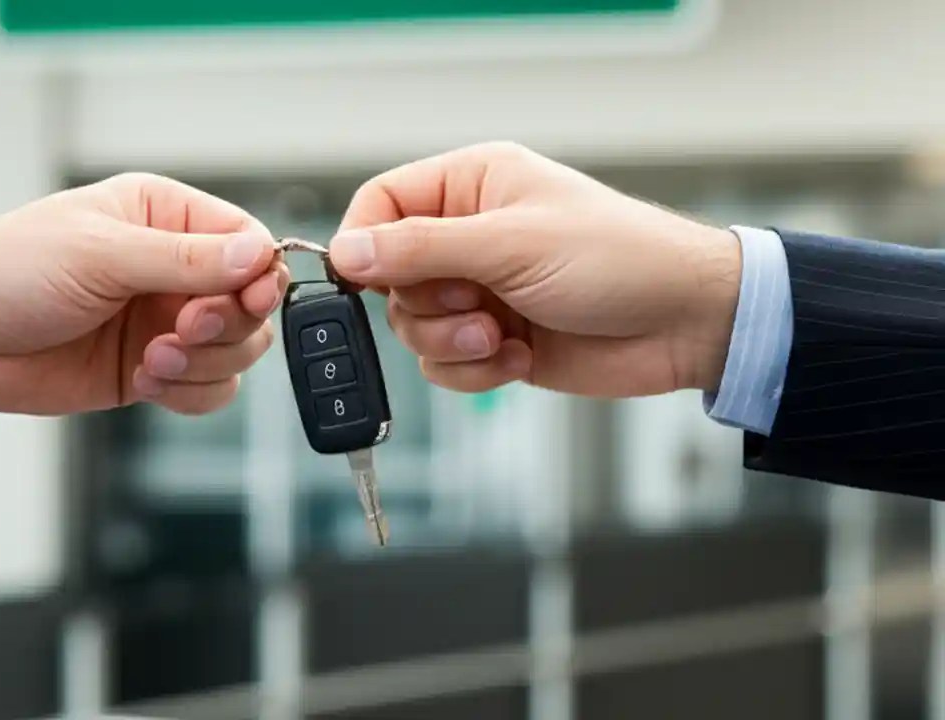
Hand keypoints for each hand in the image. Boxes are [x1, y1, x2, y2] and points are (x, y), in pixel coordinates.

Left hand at [0, 173, 287, 415]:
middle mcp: (172, 267)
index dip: (258, 275)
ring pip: (237, 350)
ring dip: (206, 363)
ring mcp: (164, 321)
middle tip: (182, 330)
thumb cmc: (8, 272)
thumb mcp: (99, 254)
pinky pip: (208, 389)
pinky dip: (190, 392)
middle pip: (252, 301)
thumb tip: (258, 256)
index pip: (246, 241)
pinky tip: (146, 381)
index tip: (247, 299)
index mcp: (163, 216)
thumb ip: (183, 260)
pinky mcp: (152, 369)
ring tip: (154, 360)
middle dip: (227, 324)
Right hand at [328, 142, 740, 397]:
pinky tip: (517, 356)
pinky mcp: (493, 340)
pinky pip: (445, 364)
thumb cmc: (621, 259)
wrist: (685, 325)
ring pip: (413, 326)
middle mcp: (469, 236)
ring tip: (500, 337)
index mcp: (471, 186)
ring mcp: (480, 291)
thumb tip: (348, 250)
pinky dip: (474, 371)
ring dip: (452, 343)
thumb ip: (421, 248)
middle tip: (472, 305)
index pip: (381, 204)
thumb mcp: (511, 244)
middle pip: (390, 277)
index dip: (365, 243)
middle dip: (427, 305)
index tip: (364, 280)